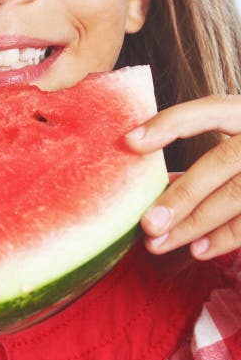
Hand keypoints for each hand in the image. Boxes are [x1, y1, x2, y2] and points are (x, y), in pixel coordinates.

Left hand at [125, 94, 240, 260]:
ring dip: (197, 223)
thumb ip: (203, 158)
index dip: (170, 124)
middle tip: (146, 223)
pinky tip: (198, 250)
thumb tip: (154, 187)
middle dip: (181, 195)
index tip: (130, 141)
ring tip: (160, 242)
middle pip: (222, 162)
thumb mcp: (236, 141)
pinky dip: (227, 237)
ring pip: (238, 195)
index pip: (209, 110)